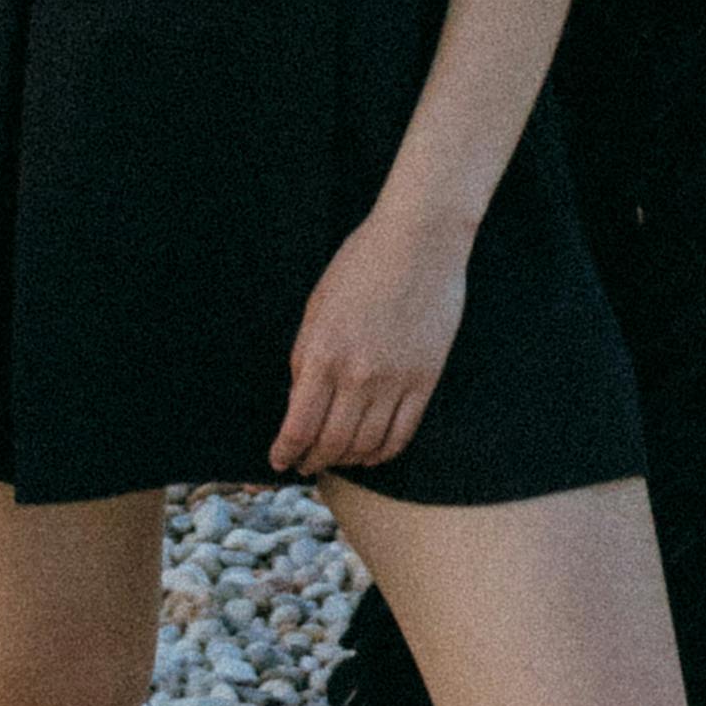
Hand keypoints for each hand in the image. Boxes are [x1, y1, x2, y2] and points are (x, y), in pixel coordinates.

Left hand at [272, 199, 468, 483]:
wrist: (419, 241)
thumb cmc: (361, 265)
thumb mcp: (317, 307)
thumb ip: (305, 357)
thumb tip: (300, 402)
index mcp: (323, 353)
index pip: (299, 425)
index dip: (286, 451)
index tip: (280, 461)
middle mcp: (358, 375)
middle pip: (332, 443)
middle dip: (313, 460)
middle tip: (305, 464)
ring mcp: (395, 381)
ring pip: (366, 446)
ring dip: (347, 460)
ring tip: (336, 459)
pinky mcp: (425, 380)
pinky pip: (402, 434)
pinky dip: (383, 453)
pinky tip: (371, 453)